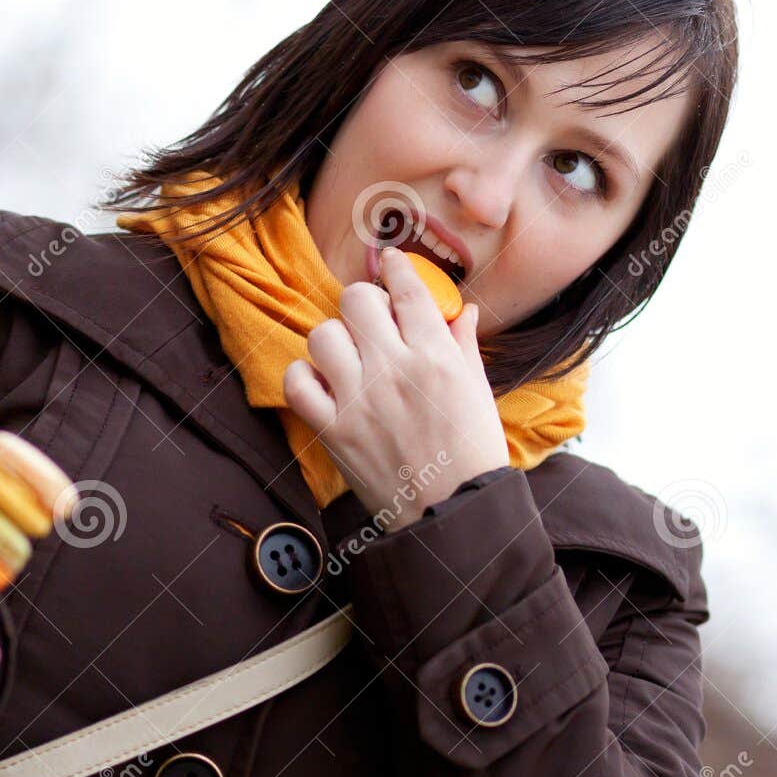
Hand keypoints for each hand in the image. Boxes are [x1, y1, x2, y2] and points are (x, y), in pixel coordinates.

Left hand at [283, 245, 511, 530]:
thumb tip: (460, 309)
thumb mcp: (479, 392)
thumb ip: (464, 345)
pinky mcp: (334, 430)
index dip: (396, 266)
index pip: (408, 290)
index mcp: (436, 357)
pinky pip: (297, 382)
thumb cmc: (472, 454)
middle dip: (365, 303)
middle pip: (357, 300)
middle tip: (373, 322)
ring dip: (335, 339)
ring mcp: (359, 400)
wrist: (454, 515)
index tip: (390, 261)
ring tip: (349, 357)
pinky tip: (325, 384)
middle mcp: (393, 371)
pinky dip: (305, 377)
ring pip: (322, 334)